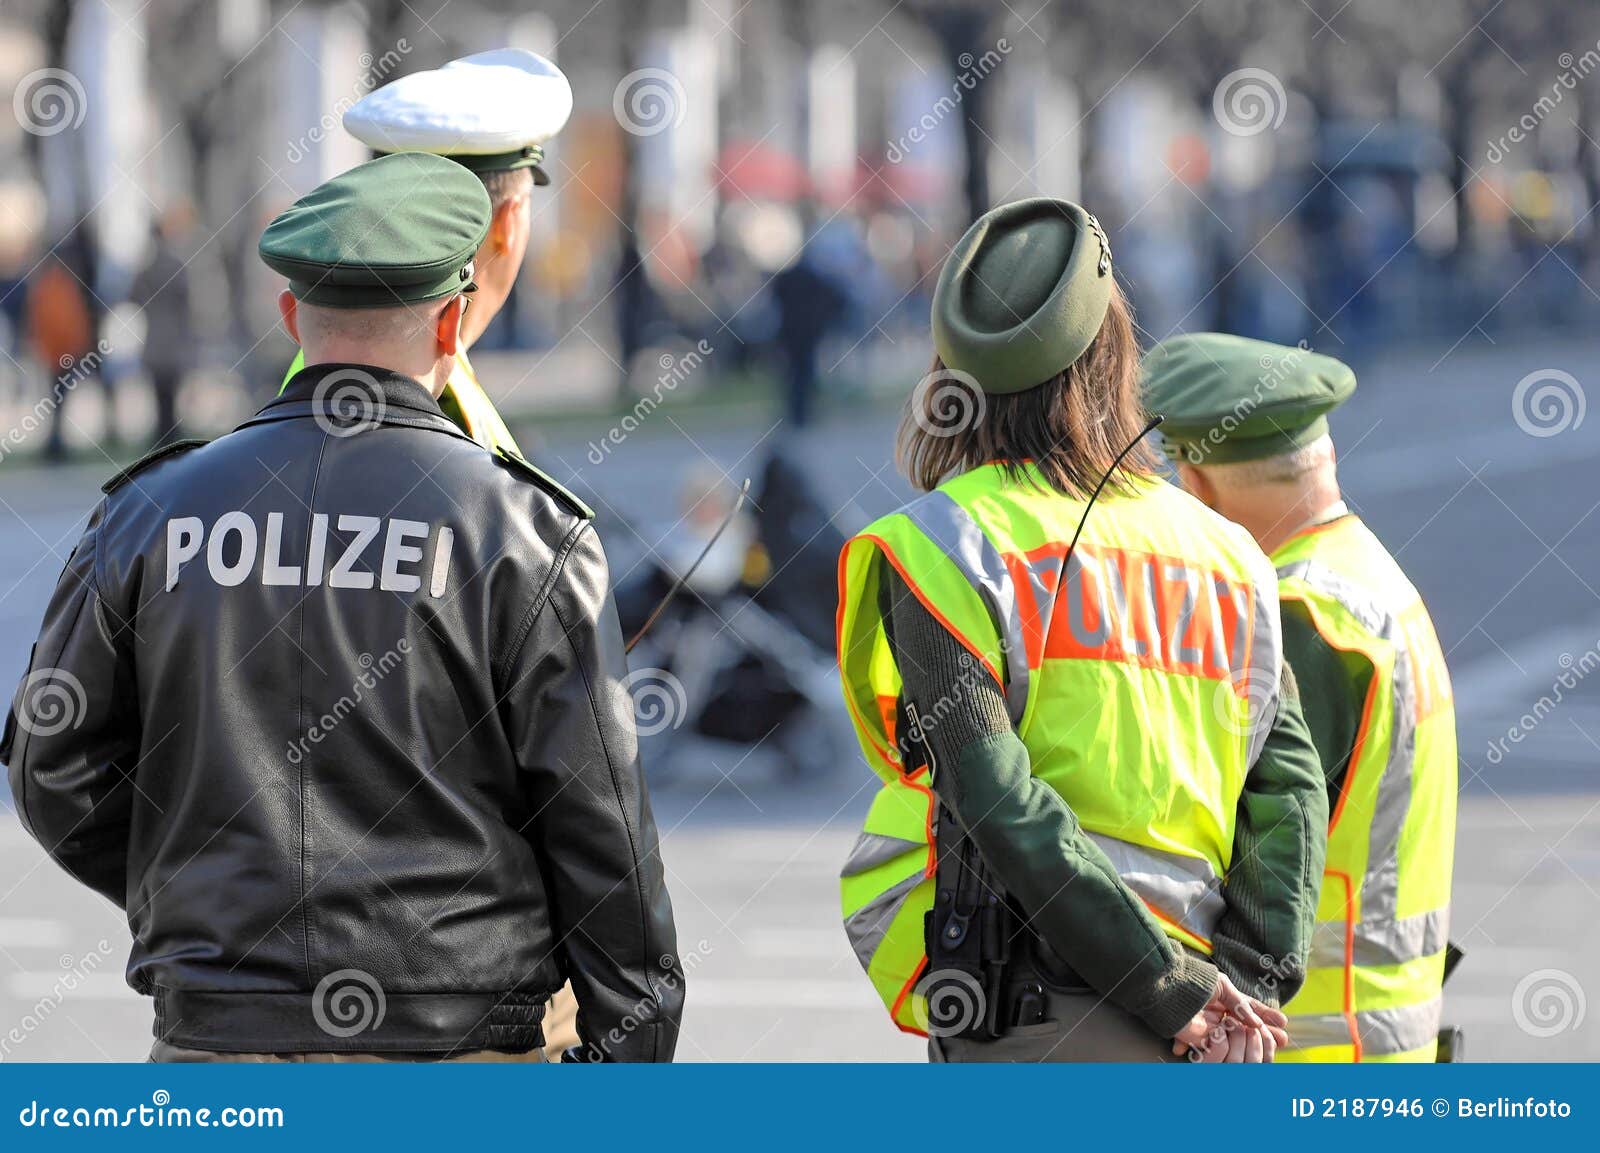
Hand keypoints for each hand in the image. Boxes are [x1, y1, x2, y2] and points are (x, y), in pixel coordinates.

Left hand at [1171, 973, 1288, 1062]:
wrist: (1170, 989)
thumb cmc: (1196, 983)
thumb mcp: (1224, 987)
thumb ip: (1241, 1004)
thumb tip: (1257, 1024)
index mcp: (1225, 998)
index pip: (1250, 1009)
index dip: (1266, 1016)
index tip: (1283, 1022)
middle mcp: (1220, 1014)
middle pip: (1247, 1027)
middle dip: (1264, 1034)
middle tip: (1282, 1039)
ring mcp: (1211, 1028)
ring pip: (1236, 1041)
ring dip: (1250, 1044)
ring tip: (1267, 1044)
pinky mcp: (1201, 1039)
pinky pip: (1218, 1049)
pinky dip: (1226, 1049)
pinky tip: (1240, 1048)